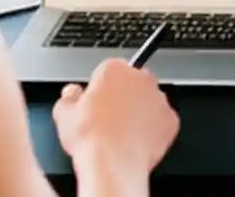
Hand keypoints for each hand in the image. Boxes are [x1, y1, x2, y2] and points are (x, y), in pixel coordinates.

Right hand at [53, 59, 179, 176]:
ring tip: (121, 133)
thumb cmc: (90, 138)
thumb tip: (71, 94)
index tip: (95, 101)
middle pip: (132, 83)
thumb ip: (69, 97)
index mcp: (114, 69)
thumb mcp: (63, 113)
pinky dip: (153, 130)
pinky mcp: (171, 120)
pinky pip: (162, 121)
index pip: (108, 70)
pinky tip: (136, 142)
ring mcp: (159, 99)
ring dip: (139, 112)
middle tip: (108, 118)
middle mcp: (141, 79)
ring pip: (149, 101)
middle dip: (123, 96)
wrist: (113, 165)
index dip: (100, 88)